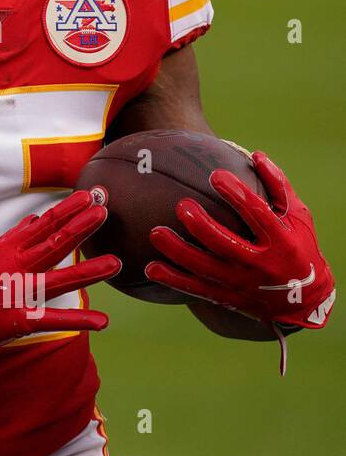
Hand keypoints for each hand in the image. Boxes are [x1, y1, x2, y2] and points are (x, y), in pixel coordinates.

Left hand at [0, 191, 119, 422]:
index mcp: (14, 313)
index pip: (52, 319)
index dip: (77, 322)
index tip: (104, 324)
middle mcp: (15, 281)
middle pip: (54, 254)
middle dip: (80, 235)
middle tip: (105, 216)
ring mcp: (8, 260)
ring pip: (45, 233)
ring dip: (69, 215)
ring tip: (93, 199)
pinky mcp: (0, 249)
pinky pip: (25, 231)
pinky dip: (41, 221)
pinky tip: (55, 210)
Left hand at [145, 152, 334, 329]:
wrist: (305, 300)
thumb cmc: (299, 246)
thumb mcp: (298, 217)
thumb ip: (278, 186)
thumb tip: (256, 155)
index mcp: (281, 241)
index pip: (257, 214)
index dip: (237, 194)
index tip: (215, 175)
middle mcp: (262, 265)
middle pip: (226, 244)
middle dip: (201, 226)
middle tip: (181, 206)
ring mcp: (243, 284)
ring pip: (206, 269)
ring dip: (178, 251)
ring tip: (155, 233)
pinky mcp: (229, 297)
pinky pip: (197, 289)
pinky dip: (173, 280)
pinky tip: (150, 268)